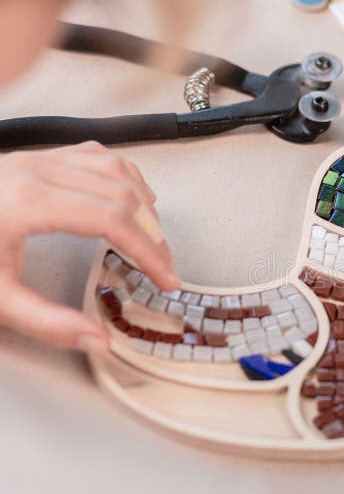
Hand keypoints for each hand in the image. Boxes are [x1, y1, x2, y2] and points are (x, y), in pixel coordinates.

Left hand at [0, 141, 178, 352]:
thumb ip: (45, 322)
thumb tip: (96, 339)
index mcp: (28, 202)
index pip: (112, 220)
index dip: (148, 251)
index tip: (165, 278)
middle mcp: (37, 172)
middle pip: (121, 194)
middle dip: (152, 234)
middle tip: (162, 267)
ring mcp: (36, 159)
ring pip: (115, 169)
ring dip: (143, 202)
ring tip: (153, 236)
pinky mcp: (35, 158)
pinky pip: (96, 154)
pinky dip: (124, 175)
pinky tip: (132, 196)